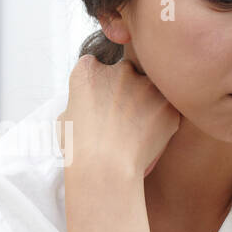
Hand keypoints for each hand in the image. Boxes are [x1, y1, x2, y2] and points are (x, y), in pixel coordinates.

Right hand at [58, 53, 179, 181]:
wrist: (105, 168)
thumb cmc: (79, 149)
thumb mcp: (64, 119)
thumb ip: (80, 102)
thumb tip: (90, 104)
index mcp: (89, 71)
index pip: (95, 64)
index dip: (98, 83)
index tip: (99, 99)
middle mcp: (119, 70)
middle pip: (125, 72)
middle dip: (124, 89)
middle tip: (120, 117)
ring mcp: (146, 85)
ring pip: (149, 90)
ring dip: (145, 104)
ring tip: (135, 132)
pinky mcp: (167, 104)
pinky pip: (166, 110)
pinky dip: (160, 122)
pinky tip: (148, 139)